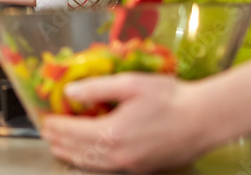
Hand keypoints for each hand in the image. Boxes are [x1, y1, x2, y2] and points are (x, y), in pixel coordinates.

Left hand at [40, 74, 209, 171]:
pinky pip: (108, 168)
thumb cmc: (171, 98)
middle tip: (47, 133)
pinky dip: (92, 161)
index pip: (72, 132)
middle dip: (59, 142)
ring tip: (61, 146)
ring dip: (73, 155)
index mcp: (112, 133)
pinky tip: (90, 154)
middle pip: (79, 152)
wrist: (205, 119)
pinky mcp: (143, 168)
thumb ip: (96, 88)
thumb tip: (69, 92)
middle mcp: (119, 155)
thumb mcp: (130, 84)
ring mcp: (132, 165)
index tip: (45, 120)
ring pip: (92, 164)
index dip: (55, 126)